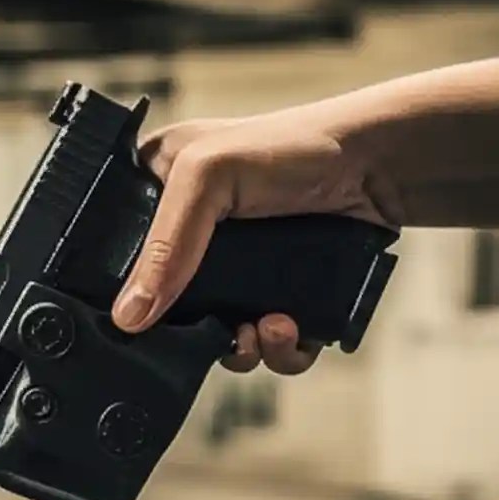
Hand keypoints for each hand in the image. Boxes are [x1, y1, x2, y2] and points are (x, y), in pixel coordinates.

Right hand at [109, 107, 395, 374]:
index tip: (135, 318)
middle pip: (167, 304)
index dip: (124, 288)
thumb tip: (128, 317)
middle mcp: (194, 232)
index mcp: (159, 189)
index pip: (118, 250)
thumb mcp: (208, 178)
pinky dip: (278, 351)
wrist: (380, 168)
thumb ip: (164, 246)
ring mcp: (238, 267)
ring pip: (217, 333)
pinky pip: (267, 345)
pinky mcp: (280, 294)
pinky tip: (290, 331)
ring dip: (240, 348)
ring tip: (264, 329)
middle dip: (191, 329)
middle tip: (213, 330)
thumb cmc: (292, 147)